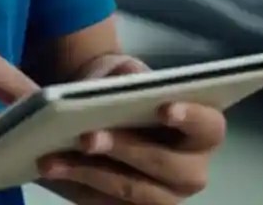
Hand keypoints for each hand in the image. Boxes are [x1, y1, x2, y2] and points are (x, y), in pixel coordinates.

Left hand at [39, 55, 226, 203]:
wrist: (96, 109)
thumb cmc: (121, 87)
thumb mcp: (122, 70)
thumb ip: (126, 74)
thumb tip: (125, 80)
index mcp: (203, 132)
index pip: (209, 127)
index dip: (192, 118)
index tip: (164, 108)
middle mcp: (191, 171)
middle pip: (166, 166)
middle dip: (126, 150)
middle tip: (88, 136)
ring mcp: (163, 197)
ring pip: (131, 191)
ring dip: (91, 173)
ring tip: (56, 157)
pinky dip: (77, 186)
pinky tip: (53, 168)